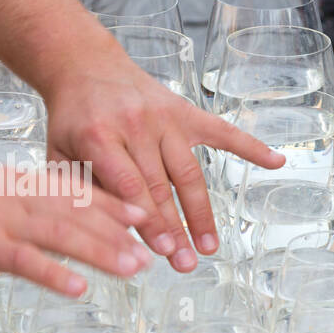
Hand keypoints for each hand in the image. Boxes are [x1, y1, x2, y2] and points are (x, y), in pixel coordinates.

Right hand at [0, 163, 152, 309]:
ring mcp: (1, 221)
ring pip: (63, 234)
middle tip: (152, 246)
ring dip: (102, 252)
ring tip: (133, 268)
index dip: (110, 201)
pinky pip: (28, 262)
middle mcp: (13, 198)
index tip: (140, 212)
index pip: (71, 190)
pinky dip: (55, 274)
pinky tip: (80, 288)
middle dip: (119, 229)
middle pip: (77, 211)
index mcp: (10, 185)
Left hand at [44, 58, 283, 270]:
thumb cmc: (72, 119)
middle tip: (185, 264)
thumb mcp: (58, 152)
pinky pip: (221, 131)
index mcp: (99, 136)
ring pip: (188, 171)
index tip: (161, 251)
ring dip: (200, 212)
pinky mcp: (184, 111)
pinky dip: (250, 146)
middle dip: (174, 229)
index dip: (147, 219)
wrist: (85, 67)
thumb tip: (92, 235)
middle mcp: (136, 126)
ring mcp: (165, 118)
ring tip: (209, 246)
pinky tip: (275, 162)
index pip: (128, 185)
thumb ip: (74, 189)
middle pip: (161, 186)